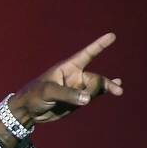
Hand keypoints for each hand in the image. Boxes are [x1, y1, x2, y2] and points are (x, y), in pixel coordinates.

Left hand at [8, 31, 122, 127]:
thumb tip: (87, 99)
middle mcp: (75, 76)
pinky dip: (104, 92)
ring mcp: (77, 88)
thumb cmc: (34, 95)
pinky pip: (94, 95)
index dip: (99, 45)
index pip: (87, 54)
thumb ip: (68, 94)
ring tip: (119, 91)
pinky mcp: (78, 100)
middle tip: (103, 93)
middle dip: (102, 84)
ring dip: (107, 88)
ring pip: (97, 87)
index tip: (112, 36)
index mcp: (68, 67)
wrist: (28, 111)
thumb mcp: (48, 92)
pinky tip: (116, 90)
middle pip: (95, 77)